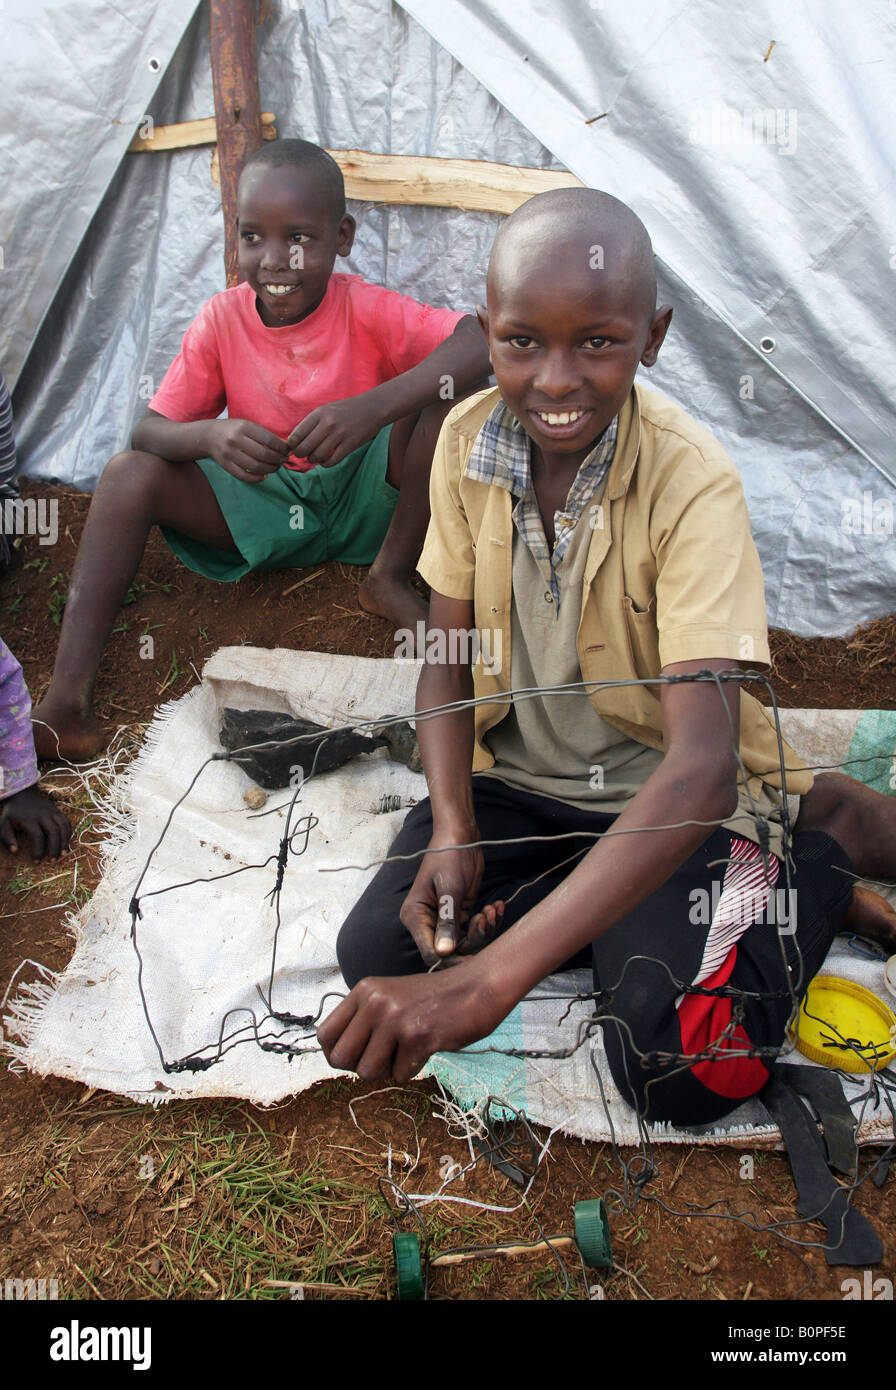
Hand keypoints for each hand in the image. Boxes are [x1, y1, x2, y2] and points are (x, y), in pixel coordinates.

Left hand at [0, 786, 70, 860]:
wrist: (23, 794)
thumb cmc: (13, 813)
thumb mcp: (4, 824)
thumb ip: (7, 838)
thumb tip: (14, 851)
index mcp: (29, 819)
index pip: (37, 836)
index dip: (38, 851)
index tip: (36, 862)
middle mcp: (42, 815)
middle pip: (53, 831)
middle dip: (54, 847)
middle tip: (53, 860)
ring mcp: (51, 812)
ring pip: (62, 826)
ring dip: (65, 841)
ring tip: (63, 854)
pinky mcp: (57, 811)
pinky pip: (66, 822)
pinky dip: (68, 833)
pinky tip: (66, 842)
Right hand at [207, 418, 289, 482]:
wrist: (209, 435)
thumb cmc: (234, 430)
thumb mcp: (247, 425)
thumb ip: (264, 435)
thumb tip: (285, 448)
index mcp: (244, 427)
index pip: (269, 440)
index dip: (282, 448)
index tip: (288, 451)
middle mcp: (236, 440)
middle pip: (264, 454)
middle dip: (278, 460)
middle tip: (284, 460)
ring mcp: (230, 454)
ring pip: (256, 467)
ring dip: (270, 469)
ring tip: (276, 467)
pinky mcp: (226, 465)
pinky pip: (244, 476)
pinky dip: (257, 478)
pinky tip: (264, 476)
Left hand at [286, 397, 382, 466]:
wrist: (372, 408)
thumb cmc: (345, 411)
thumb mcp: (326, 410)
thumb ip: (311, 424)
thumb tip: (293, 442)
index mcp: (319, 413)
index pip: (296, 434)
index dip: (291, 445)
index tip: (293, 448)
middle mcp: (328, 423)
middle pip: (304, 447)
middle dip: (300, 455)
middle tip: (303, 455)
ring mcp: (340, 434)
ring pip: (317, 456)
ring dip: (313, 460)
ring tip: (314, 457)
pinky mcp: (350, 444)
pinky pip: (332, 461)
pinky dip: (325, 464)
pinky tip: (325, 461)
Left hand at [317, 967, 504, 1081]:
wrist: (478, 987)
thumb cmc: (435, 999)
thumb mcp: (390, 997)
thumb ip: (365, 1020)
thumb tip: (339, 1058)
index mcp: (365, 990)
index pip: (325, 1035)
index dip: (336, 1053)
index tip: (357, 1055)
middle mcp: (375, 1002)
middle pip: (340, 1058)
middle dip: (360, 1067)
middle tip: (384, 1058)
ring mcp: (396, 1019)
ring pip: (367, 1072)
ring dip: (388, 1070)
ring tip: (406, 1051)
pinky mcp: (418, 1037)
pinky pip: (400, 1075)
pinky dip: (413, 1069)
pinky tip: (427, 1048)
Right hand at [399, 838, 487, 965]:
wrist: (460, 836)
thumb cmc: (449, 857)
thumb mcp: (450, 889)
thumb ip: (447, 921)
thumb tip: (443, 952)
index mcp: (415, 916)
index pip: (431, 952)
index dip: (452, 960)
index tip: (474, 960)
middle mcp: (427, 922)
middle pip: (451, 951)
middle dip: (473, 939)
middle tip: (486, 917)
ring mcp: (444, 919)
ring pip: (466, 942)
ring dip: (484, 929)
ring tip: (492, 908)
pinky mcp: (460, 914)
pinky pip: (474, 930)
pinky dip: (488, 922)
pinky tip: (495, 906)